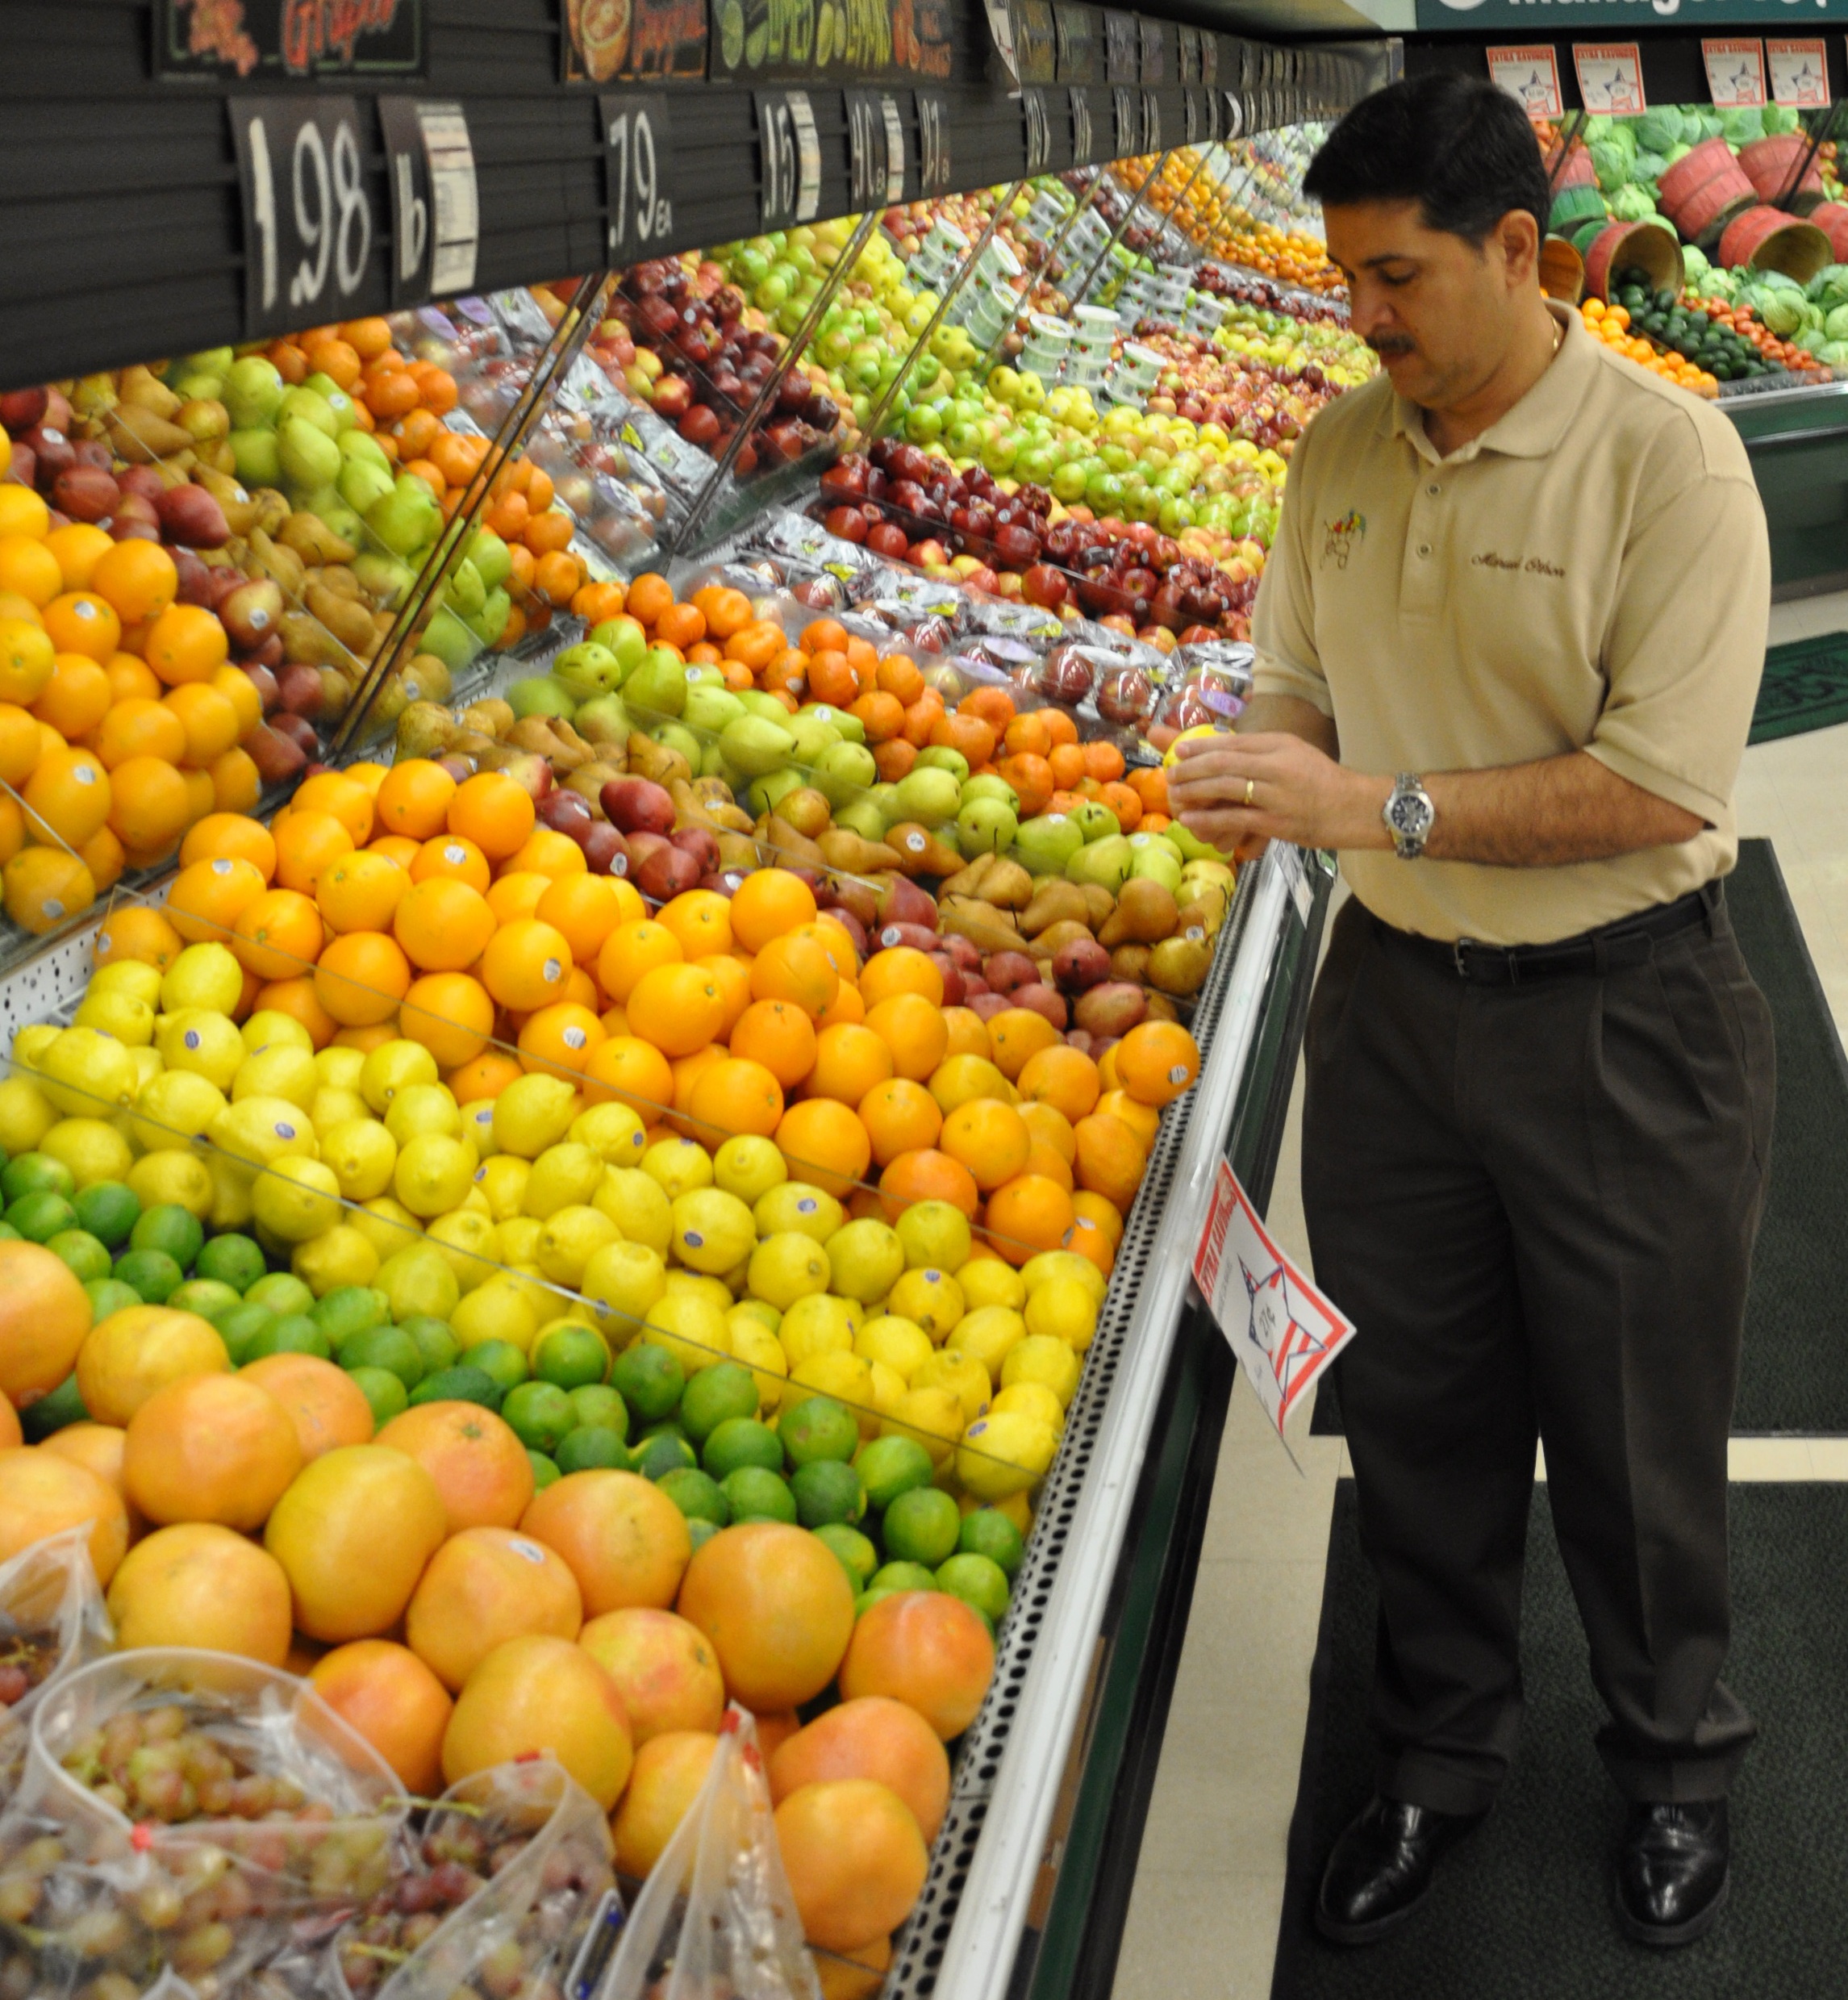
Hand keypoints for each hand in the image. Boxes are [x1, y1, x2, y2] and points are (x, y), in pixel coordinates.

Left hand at [1167, 732, 1391, 855]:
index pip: (1233, 742)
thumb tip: (1226, 752)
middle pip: (1224, 762)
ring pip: (1226, 787)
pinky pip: (1236, 818)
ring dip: (1194, 791)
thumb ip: (1263, 753)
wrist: (1356, 808)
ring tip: (1174, 794)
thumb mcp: (1296, 755)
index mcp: (1279, 745)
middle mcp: (1277, 764)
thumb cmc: (1323, 782)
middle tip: (1170, 774)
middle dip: (1191, 768)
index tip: (1178, 750)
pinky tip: (1191, 818)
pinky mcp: (1277, 822)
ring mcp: (1276, 794)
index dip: (1201, 746)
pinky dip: (1210, 818)